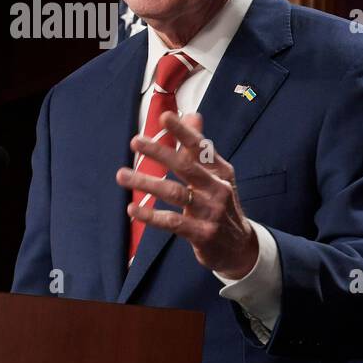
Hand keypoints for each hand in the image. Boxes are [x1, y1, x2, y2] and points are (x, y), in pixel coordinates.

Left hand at [115, 111, 258, 278]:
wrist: (239, 247)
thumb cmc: (220, 205)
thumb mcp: (216, 177)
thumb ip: (200, 149)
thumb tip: (192, 115)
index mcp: (221, 172)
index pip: (201, 148)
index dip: (183, 132)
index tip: (165, 117)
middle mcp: (218, 189)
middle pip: (187, 167)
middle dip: (160, 152)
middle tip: (136, 141)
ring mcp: (212, 212)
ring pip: (175, 193)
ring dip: (147, 183)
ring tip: (122, 174)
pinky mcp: (203, 234)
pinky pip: (173, 222)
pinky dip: (151, 216)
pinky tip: (133, 210)